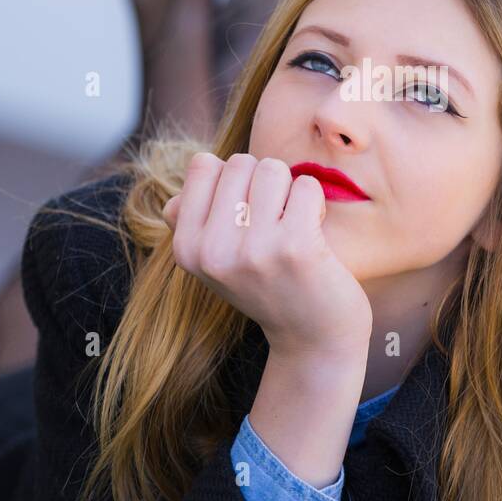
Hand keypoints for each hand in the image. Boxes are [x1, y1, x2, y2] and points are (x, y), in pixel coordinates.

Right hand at [163, 152, 372, 357]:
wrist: (312, 338)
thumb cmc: (267, 284)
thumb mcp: (216, 260)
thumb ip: (195, 218)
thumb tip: (186, 180)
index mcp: (186, 249)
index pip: (202, 165)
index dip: (232, 179)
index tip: (246, 213)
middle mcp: (212, 251)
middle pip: (239, 162)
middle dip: (263, 182)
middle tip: (274, 223)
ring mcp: (253, 250)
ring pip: (272, 169)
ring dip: (290, 190)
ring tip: (293, 225)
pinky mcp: (295, 248)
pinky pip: (306, 186)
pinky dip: (315, 202)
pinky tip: (313, 233)